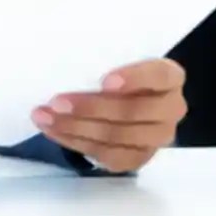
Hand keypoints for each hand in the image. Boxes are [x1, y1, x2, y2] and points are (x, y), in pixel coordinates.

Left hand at [31, 59, 186, 173]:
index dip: (133, 79)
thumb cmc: (117, 69)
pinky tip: (53, 130)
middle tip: (57, 101)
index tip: (104, 81)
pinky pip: (106, 154)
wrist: (128, 98)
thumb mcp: (117, 57)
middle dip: (90, 107)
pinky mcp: (139, 158)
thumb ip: (104, 58)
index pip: (158, 75)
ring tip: (44, 116)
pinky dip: (75, 142)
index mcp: (170, 76)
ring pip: (116, 136)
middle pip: (132, 111)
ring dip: (75, 127)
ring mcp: (157, 137)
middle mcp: (171, 108)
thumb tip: (64, 58)